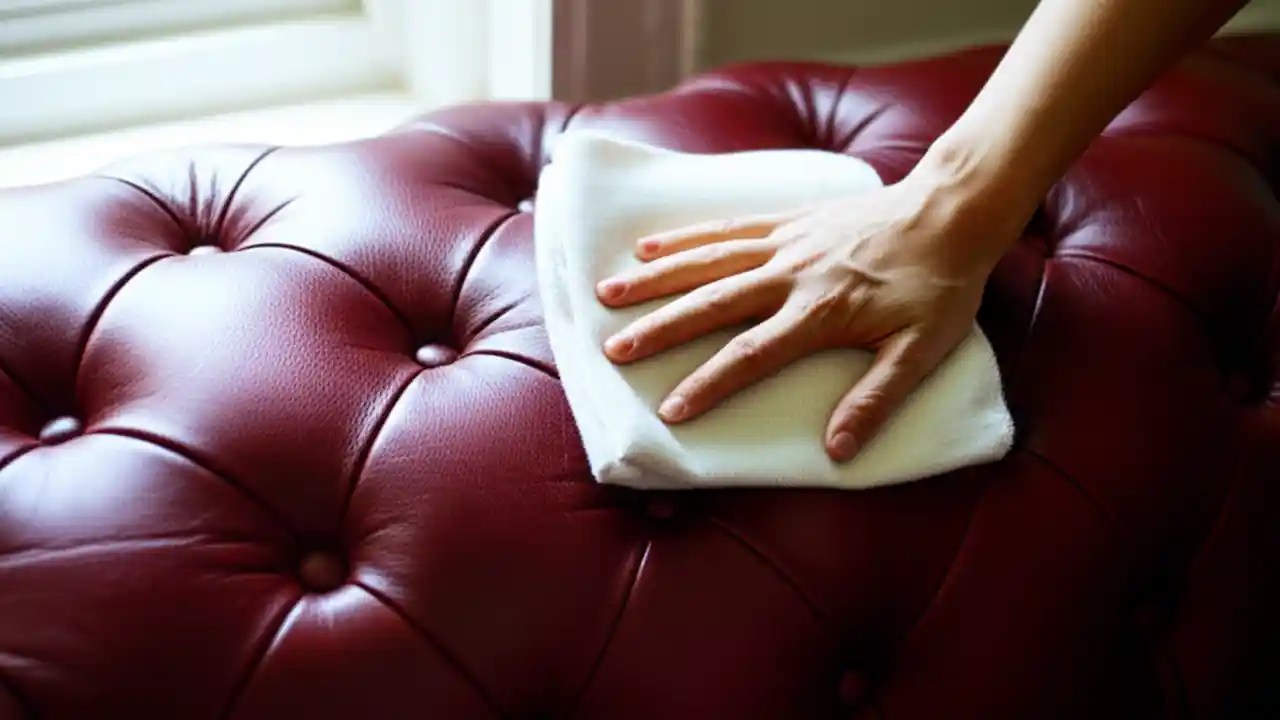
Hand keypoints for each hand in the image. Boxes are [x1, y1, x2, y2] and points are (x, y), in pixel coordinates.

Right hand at [595, 171, 1018, 461]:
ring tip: (609, 293)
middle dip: (660, 328)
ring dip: (656, 278)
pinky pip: (727, 227)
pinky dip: (686, 236)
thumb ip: (876, 399)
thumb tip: (837, 450)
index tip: (669, 410)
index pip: (752, 355)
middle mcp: (791, 275)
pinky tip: (650, 245)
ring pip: (707, 261)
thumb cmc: (941, 285)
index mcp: (821, 313)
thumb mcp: (922, 351)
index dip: (708, 385)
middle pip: (713, 303)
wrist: (953, 211)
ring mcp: (786, 242)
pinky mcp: (788, 220)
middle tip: (614, 349)